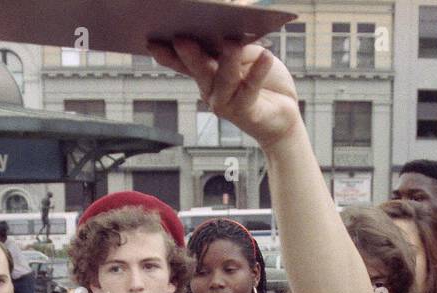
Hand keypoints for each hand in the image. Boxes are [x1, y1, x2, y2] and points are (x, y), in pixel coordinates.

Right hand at [148, 38, 301, 149]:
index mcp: (206, 73)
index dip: (167, 54)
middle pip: (199, 69)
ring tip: (232, 41)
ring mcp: (226, 103)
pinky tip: (266, 56)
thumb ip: (235, 46)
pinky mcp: (245, 112)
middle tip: (182, 39)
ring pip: (223, 79)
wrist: (283, 116)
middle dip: (190, 55)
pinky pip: (249, 90)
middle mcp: (210, 90)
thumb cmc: (264, 82)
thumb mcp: (249, 56)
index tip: (152, 42)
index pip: (183, 61)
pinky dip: (258, 72)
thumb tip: (227, 32)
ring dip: (228, 59)